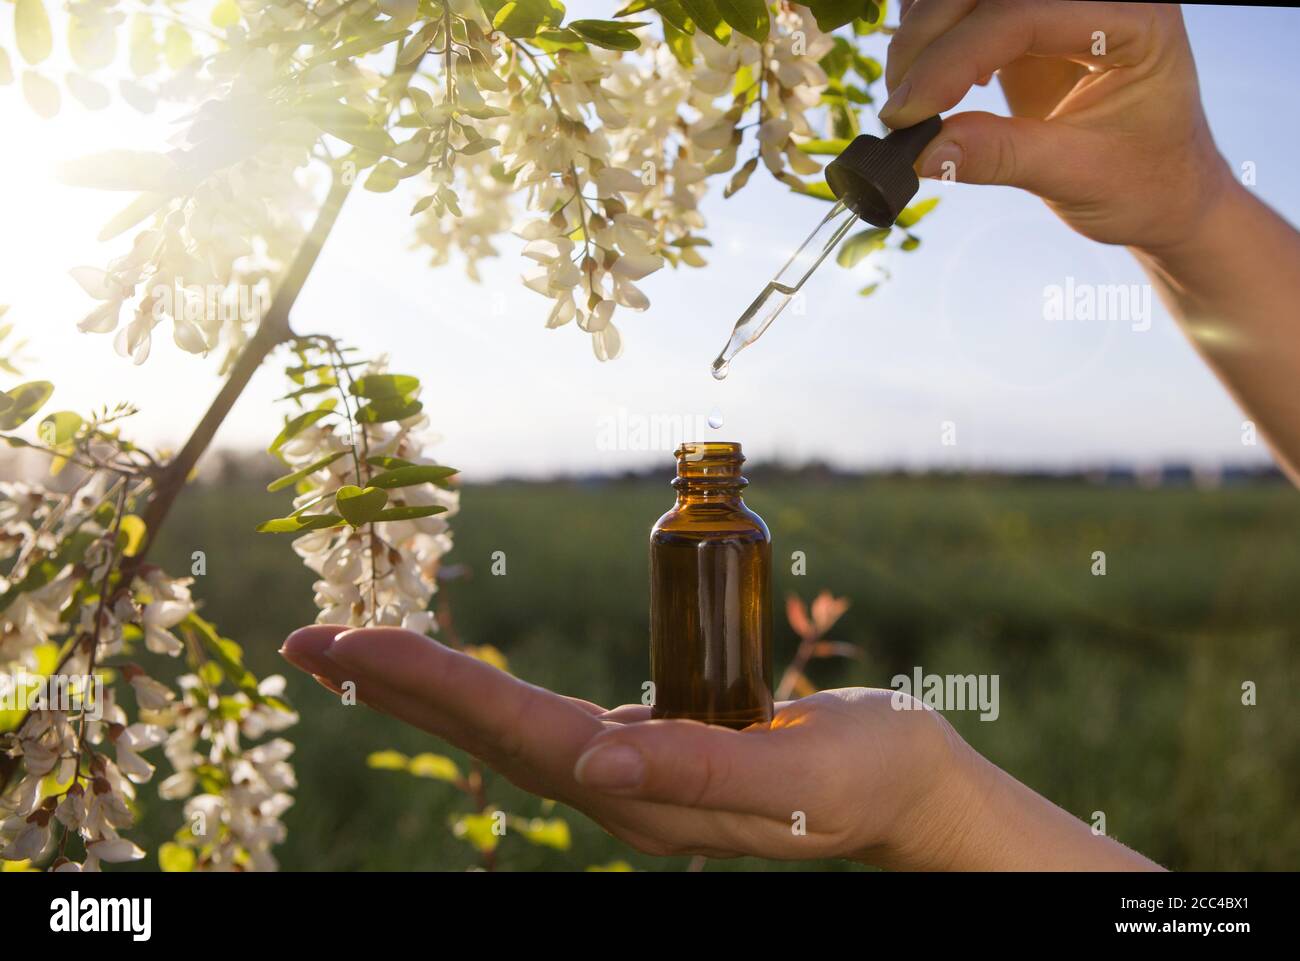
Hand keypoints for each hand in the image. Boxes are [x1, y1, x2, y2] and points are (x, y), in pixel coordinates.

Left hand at [280, 625, 965, 865]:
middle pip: (485, 731)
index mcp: (642, 791)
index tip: (348, 641)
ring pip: (505, 727)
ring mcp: (628, 771)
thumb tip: (593, 764)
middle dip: (397, 683)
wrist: (902, 790)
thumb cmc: (863, 776)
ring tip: (359, 652)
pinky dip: (483, 691)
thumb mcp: (795, 775)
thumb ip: (698, 769)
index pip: (512, 730)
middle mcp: (617, 786)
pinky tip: (460, 679)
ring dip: (427, 687)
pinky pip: (542, 719)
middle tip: (310, 640)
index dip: (429, 683)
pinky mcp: (648, 746)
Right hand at [881, 0, 1233, 249]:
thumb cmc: (1140, 184)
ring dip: (922, 32)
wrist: (1162, 188)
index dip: (955, 58)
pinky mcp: (1032, 16)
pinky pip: (963, 7)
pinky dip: (930, 33)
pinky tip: (928, 81)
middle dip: (929, 39)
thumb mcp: (1076, 176)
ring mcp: (1063, 3)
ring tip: (911, 99)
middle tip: (898, 108)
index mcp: (1134, 20)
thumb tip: (922, 153)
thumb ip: (1001, 156)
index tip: (908, 114)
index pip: (1024, 13)